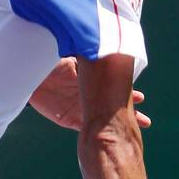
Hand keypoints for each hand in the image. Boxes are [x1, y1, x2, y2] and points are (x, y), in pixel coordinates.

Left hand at [29, 58, 150, 130]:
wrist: (32, 75)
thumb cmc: (53, 61)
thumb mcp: (76, 53)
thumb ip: (92, 52)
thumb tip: (109, 43)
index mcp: (93, 81)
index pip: (115, 89)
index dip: (128, 94)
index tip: (141, 98)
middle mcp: (90, 97)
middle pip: (114, 107)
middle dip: (130, 114)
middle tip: (146, 121)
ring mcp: (81, 108)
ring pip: (104, 120)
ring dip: (118, 125)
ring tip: (134, 131)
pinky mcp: (69, 119)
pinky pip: (87, 127)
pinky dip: (99, 131)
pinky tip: (109, 135)